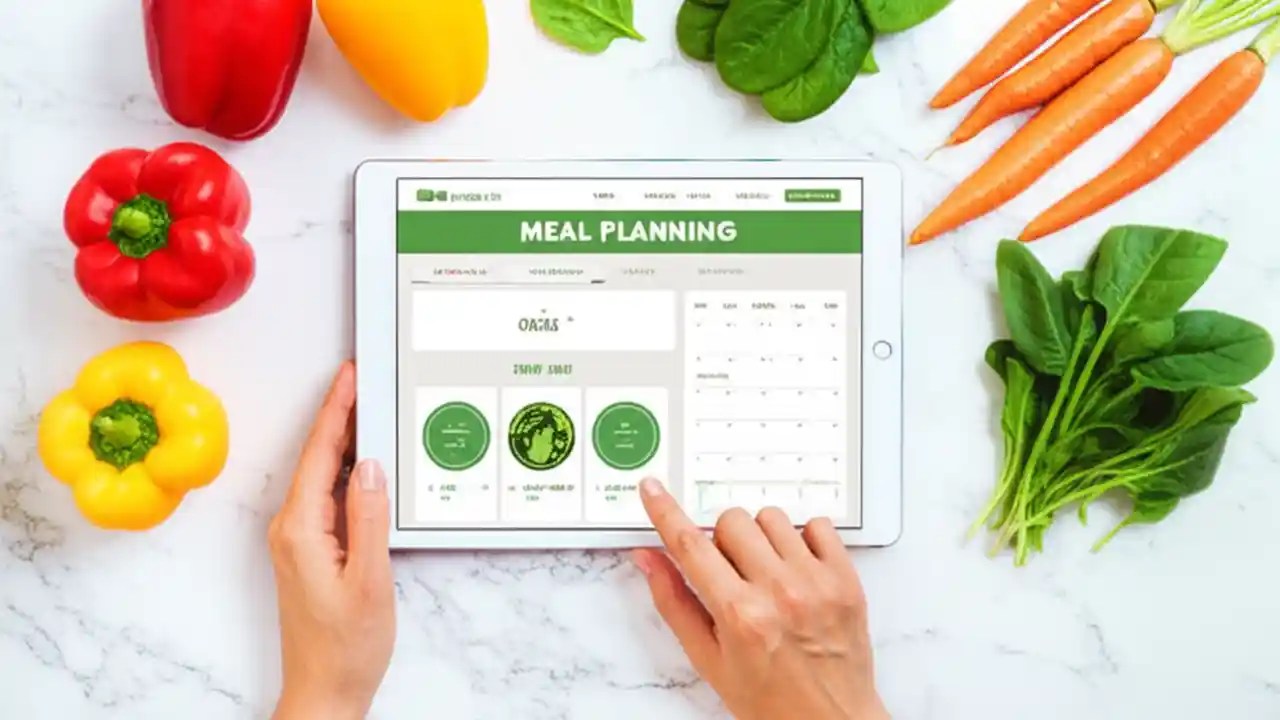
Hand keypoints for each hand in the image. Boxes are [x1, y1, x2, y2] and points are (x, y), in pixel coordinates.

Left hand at [268, 362, 394, 719]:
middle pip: (318, 457)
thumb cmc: (346, 647)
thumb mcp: (370, 580)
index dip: (336, 410)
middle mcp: (293, 529)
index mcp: (303, 530)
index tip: (349, 375)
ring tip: (368, 406)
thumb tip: (372, 465)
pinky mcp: (311, 550)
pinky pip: (328, 496)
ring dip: (345, 441)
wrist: (326, 692)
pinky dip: (348, 471)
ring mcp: (300, 540)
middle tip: (363, 377)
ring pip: (323, 475)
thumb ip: (370, 518)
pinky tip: (366, 462)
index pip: (321, 455)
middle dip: (340, 415)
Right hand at [632, 479, 887, 719]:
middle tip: (729, 571)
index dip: (665, 511)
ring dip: (760, 537)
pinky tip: (796, 568)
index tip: (653, 489)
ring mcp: (816, 582)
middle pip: (732, 521)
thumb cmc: (769, 701)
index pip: (691, 545)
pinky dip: (802, 539)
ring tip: (766, 573)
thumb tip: (648, 558)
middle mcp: (779, 593)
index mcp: (739, 616)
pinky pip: (818, 525)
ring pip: (772, 517)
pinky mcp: (845, 578)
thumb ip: (674, 602)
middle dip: (722, 539)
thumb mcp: (708, 659)